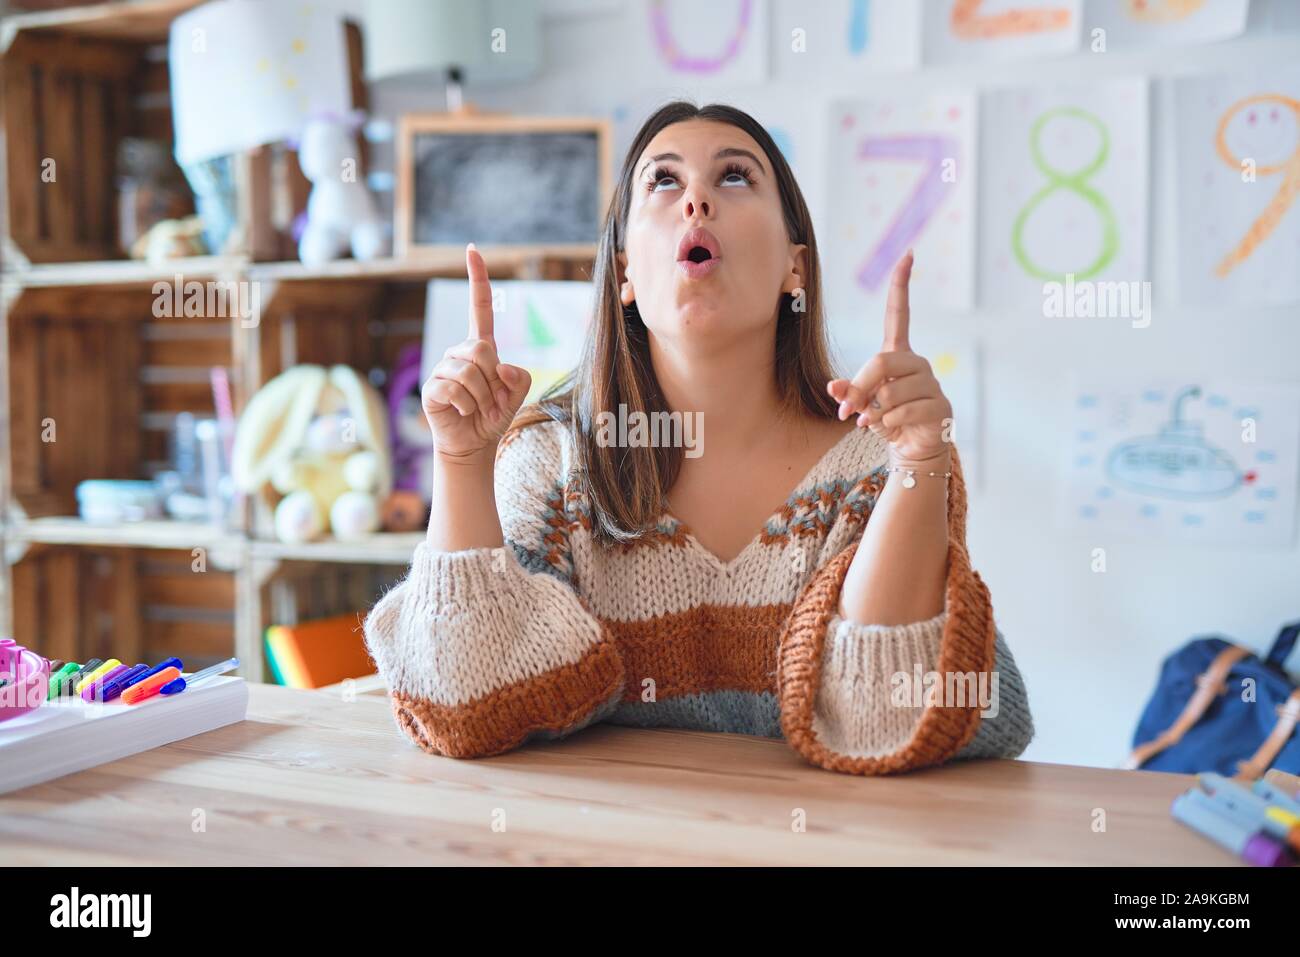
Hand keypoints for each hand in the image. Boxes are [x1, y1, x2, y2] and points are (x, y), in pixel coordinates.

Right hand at [421, 243, 532, 464]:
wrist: (473, 444)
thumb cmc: (493, 415)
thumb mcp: (518, 394)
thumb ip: (520, 377)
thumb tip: (499, 365)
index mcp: (481, 347)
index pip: (479, 307)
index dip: (477, 279)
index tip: (472, 250)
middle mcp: (459, 352)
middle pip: (482, 349)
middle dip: (493, 380)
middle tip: (490, 400)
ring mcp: (442, 368)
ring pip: (470, 372)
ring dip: (482, 397)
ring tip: (477, 409)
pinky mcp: (431, 387)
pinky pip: (455, 388)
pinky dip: (468, 405)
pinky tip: (463, 412)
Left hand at [826, 251, 953, 467]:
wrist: (912, 447)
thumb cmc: (885, 418)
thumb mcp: (861, 404)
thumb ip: (848, 393)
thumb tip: (835, 389)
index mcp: (898, 353)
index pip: (900, 313)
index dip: (902, 285)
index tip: (908, 255)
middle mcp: (917, 362)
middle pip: (881, 363)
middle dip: (859, 389)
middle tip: (847, 412)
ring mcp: (931, 383)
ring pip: (891, 392)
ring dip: (874, 413)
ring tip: (874, 422)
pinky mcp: (939, 405)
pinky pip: (903, 411)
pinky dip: (888, 424)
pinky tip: (891, 429)